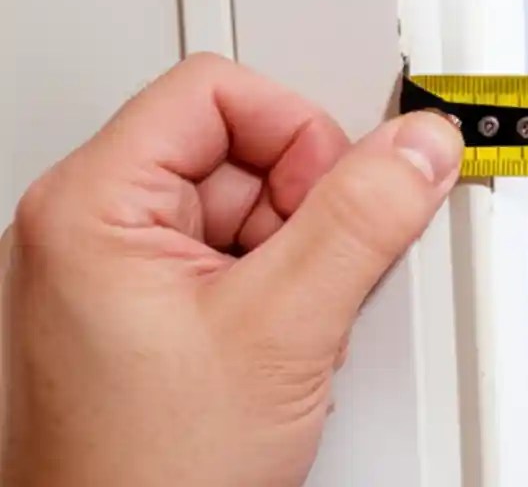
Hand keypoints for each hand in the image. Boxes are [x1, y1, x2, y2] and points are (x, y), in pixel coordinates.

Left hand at [0, 53, 462, 486]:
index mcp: (93, 204)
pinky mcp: (151, 312)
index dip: (296, 131)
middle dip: (304, 212)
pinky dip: (280, 295)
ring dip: (298, 262)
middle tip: (312, 284)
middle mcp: (96, 228)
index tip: (338, 191)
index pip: (217, 92)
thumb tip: (419, 148)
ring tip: (289, 331)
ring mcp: (121, 273)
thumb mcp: (281, 332)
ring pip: (251, 210)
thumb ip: (362, 224)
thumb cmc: (145, 475)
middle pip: (241, 150)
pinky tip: (278, 347)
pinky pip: (239, 262)